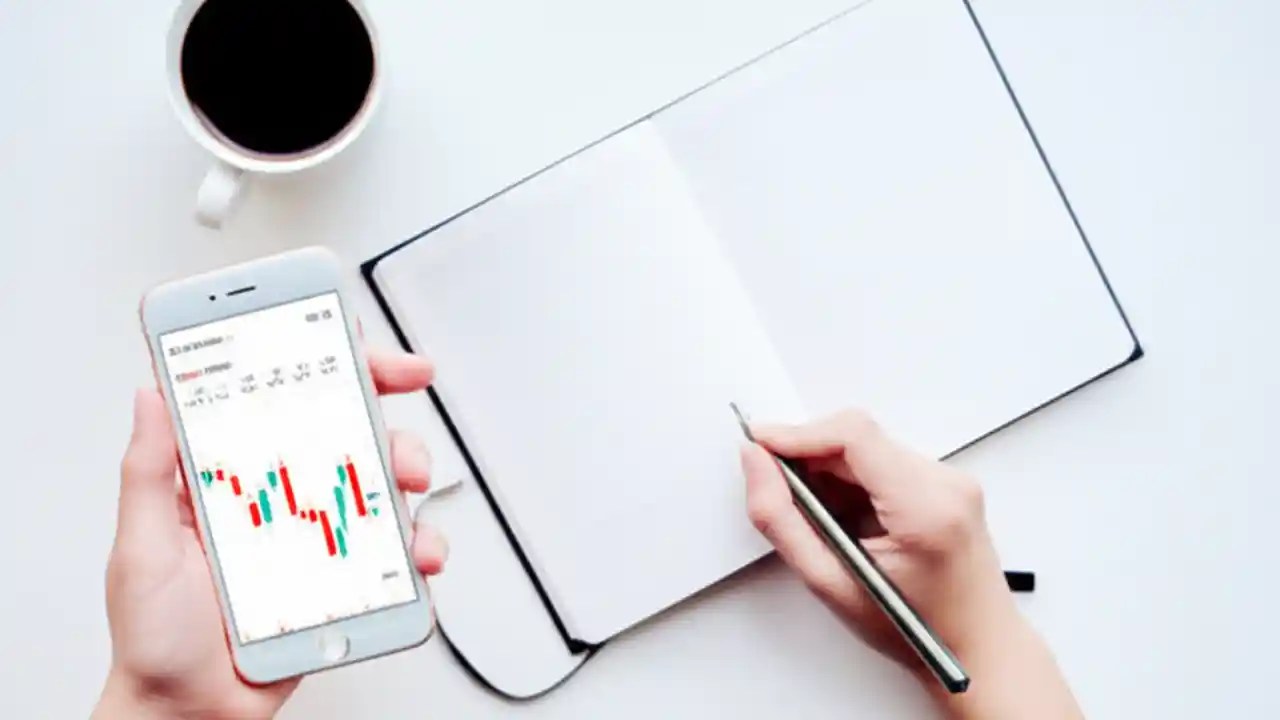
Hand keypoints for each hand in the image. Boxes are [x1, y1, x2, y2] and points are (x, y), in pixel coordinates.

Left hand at [93, 351, 447, 719]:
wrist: (191, 714)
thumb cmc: (156, 638)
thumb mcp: (141, 547)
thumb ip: (147, 471)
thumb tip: (151, 394)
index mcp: (229, 477)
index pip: (277, 400)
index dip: (316, 360)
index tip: (351, 336)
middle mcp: (279, 497)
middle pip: (345, 429)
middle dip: (384, 407)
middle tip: (402, 398)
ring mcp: (318, 535)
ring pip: (381, 482)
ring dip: (408, 474)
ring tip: (406, 488)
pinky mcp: (348, 577)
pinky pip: (398, 551)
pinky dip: (420, 546)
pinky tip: (415, 554)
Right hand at [741, 410, 1081, 718]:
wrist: (978, 651)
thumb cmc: (918, 633)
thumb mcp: (832, 585)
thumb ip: (782, 521)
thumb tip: (756, 466)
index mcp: (926, 509)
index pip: (854, 436)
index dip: (798, 434)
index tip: (761, 443)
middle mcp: (946, 484)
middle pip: (858, 438)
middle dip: (809, 457)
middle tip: (781, 494)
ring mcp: (951, 481)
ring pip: (867, 447)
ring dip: (830, 473)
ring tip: (825, 524)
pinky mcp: (945, 484)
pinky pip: (883, 461)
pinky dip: (852, 482)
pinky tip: (848, 522)